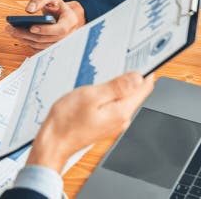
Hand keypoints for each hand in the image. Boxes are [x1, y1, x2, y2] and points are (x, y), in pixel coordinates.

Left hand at [5, 0, 85, 49]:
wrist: (61, 14)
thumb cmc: (56, 5)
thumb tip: (29, 10)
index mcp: (70, 20)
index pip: (60, 29)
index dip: (46, 30)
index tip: (32, 27)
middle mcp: (67, 34)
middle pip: (47, 39)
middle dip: (28, 35)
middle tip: (13, 29)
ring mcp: (59, 43)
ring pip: (41, 46)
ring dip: (25, 39)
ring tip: (12, 31)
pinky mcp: (51, 47)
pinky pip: (39, 49)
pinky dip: (28, 43)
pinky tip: (18, 35)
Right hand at [27, 72, 155, 172]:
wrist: (54, 142)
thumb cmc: (67, 121)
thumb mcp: (91, 96)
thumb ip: (116, 87)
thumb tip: (138, 78)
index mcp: (122, 111)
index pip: (144, 88)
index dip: (146, 72)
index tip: (144, 59)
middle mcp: (122, 119)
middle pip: (136, 93)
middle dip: (133, 78)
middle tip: (123, 62)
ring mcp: (115, 123)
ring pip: (125, 98)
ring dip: (120, 86)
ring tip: (109, 75)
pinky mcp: (106, 124)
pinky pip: (116, 105)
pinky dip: (112, 95)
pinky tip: (101, 91)